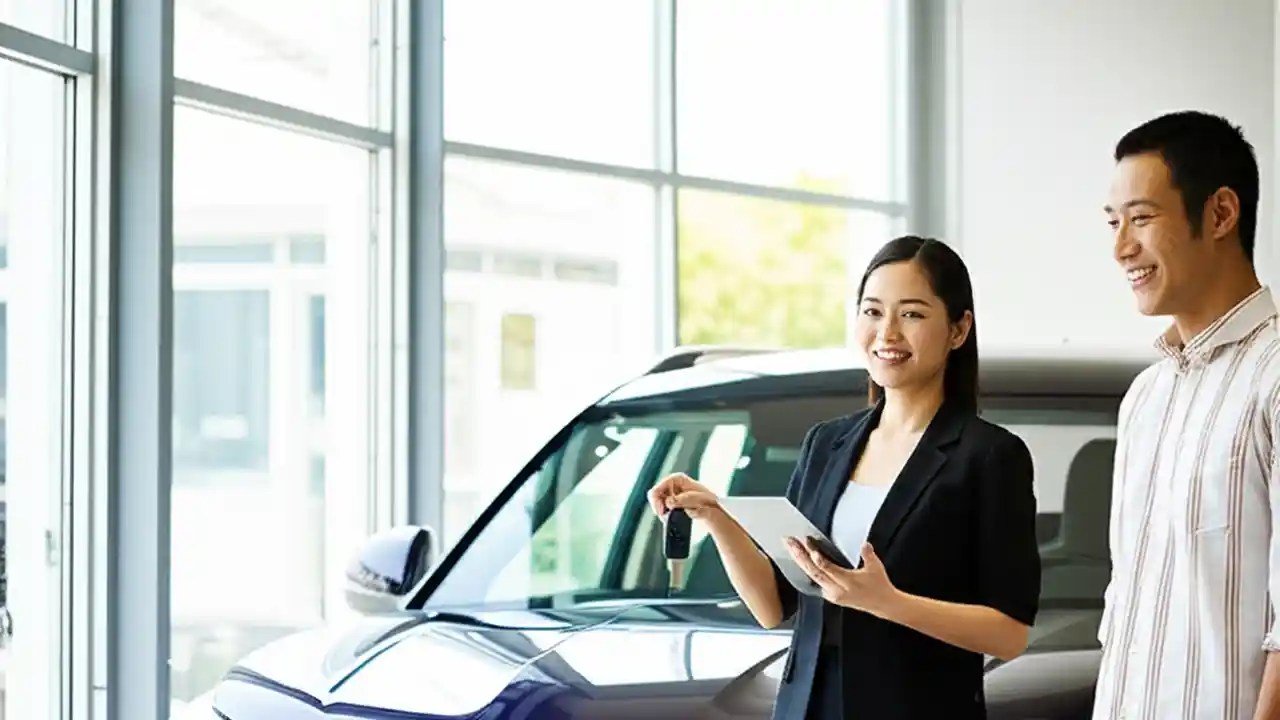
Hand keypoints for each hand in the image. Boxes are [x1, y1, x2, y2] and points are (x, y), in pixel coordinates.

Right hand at [647, 472, 722, 520]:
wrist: (710, 508)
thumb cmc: (705, 500)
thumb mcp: (693, 499)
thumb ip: (679, 500)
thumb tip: (668, 503)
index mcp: (676, 478)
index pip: (658, 488)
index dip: (656, 501)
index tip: (661, 511)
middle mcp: (671, 484)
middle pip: (654, 495)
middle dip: (658, 506)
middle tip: (664, 515)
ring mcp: (670, 493)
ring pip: (657, 503)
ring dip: (662, 511)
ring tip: (670, 516)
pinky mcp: (671, 501)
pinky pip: (662, 508)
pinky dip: (665, 514)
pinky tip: (671, 517)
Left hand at [785, 538, 899, 617]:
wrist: (882, 604)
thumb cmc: (879, 584)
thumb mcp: (876, 567)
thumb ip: (868, 555)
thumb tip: (864, 544)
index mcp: (848, 582)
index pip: (828, 569)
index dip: (816, 556)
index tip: (807, 543)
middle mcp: (837, 590)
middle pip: (814, 572)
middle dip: (800, 556)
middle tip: (790, 542)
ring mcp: (831, 594)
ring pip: (811, 576)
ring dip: (800, 561)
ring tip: (791, 547)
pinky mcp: (830, 595)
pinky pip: (814, 581)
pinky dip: (806, 569)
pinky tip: (799, 559)